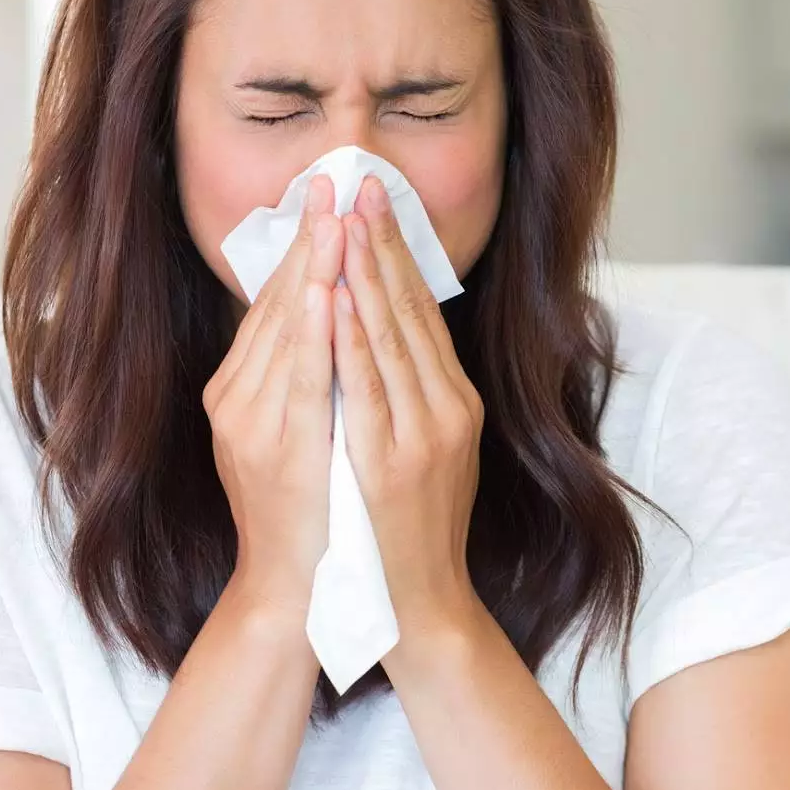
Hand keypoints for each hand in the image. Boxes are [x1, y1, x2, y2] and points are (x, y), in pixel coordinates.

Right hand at [203, 175, 344, 612]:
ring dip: (314, 267)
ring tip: (335, 213)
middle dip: (310, 241)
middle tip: (333, 181)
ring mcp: (256, 425)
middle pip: (278, 305)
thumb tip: (325, 313)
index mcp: (239, 394)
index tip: (327, 198)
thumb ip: (298, 379)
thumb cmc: (304, 515)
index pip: (274, 306)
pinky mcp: (283, 449)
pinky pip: (303, 378)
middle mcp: (239, 402)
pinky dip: (313, 329)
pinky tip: (325, 286)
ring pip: (288, 330)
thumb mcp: (289, 437)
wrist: (295, 595)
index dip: (302, 248)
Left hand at [335, 176, 485, 641]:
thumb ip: (415, 394)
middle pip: (408, 312)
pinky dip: (349, 337)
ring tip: (346, 219)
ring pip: (388, 338)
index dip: (399, 254)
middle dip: (381, 244)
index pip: (422, 313)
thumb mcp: (431, 451)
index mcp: (455, 402)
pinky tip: (334, 297)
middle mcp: (445, 410)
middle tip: (361, 185)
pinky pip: (364, 386)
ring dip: (364, 274)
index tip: (376, 203)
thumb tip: (386, 332)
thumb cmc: (410, 530)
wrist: (414, 604)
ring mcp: (420, 433)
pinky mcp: (388, 459)